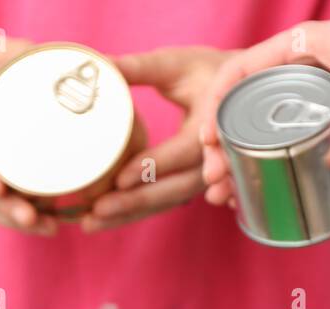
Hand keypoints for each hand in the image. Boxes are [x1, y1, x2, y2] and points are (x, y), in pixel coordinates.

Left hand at [81, 46, 229, 231]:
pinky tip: (102, 220)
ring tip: (90, 223)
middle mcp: (214, 158)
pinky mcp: (192, 183)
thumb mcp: (177, 63)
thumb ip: (142, 67)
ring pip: (167, 202)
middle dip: (135, 202)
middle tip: (97, 210)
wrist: (239, 90)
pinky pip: (164, 202)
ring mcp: (205, 176)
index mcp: (215, 125)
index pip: (183, 153)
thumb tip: (102, 63)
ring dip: (130, 215)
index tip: (120, 179)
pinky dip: (134, 213)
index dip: (152, 166)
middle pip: (175, 188)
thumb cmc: (206, 71)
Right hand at [200, 10, 329, 204]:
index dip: (217, 104)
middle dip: (224, 144)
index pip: (242, 70)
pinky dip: (278, 164)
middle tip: (214, 178)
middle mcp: (302, 68)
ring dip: (244, 160)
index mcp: (302, 45)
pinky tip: (264, 189)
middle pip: (247, 107)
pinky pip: (295, 141)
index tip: (206, 138)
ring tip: (227, 194)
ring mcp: (316, 93)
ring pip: (267, 128)